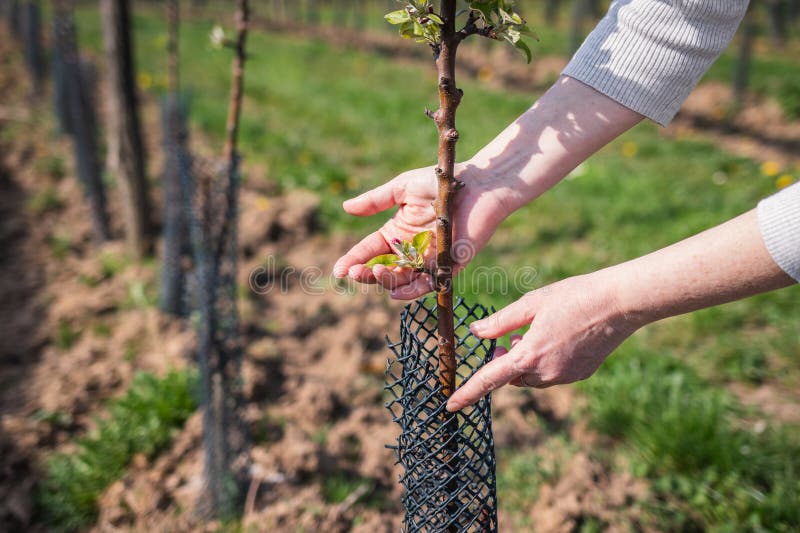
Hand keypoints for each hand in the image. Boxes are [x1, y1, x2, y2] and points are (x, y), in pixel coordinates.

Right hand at [333, 164, 508, 299]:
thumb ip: (376, 200)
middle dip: (366, 274)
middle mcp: (411, 249)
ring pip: (402, 280)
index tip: (338, 270)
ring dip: (386, 280)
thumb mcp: (402, 187)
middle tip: (353, 273)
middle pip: (383, 270)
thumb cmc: (440, 180)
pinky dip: (412, 290)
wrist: (477, 183)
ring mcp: (429, 259)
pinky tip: (396, 291)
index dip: (354, 260)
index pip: (370, 250)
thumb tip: (345, 207)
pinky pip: (429, 284)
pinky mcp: (449, 264)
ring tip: (375, 272)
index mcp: (397, 231)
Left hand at [446, 273, 640, 410]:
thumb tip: (476, 333)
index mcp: (529, 355)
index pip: (489, 379)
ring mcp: (566, 376)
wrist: (619, 303)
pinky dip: (546, 361)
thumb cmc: (573, 297)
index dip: (468, 393)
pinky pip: (554, 373)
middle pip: (512, 377)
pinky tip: (556, 337)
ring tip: (534, 333)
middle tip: (509, 338)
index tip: (450, 406)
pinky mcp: (581, 374)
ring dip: (526, 361)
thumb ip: (501, 322)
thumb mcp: (531, 303)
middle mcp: (547, 373)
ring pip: (533, 377)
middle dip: (505, 362)